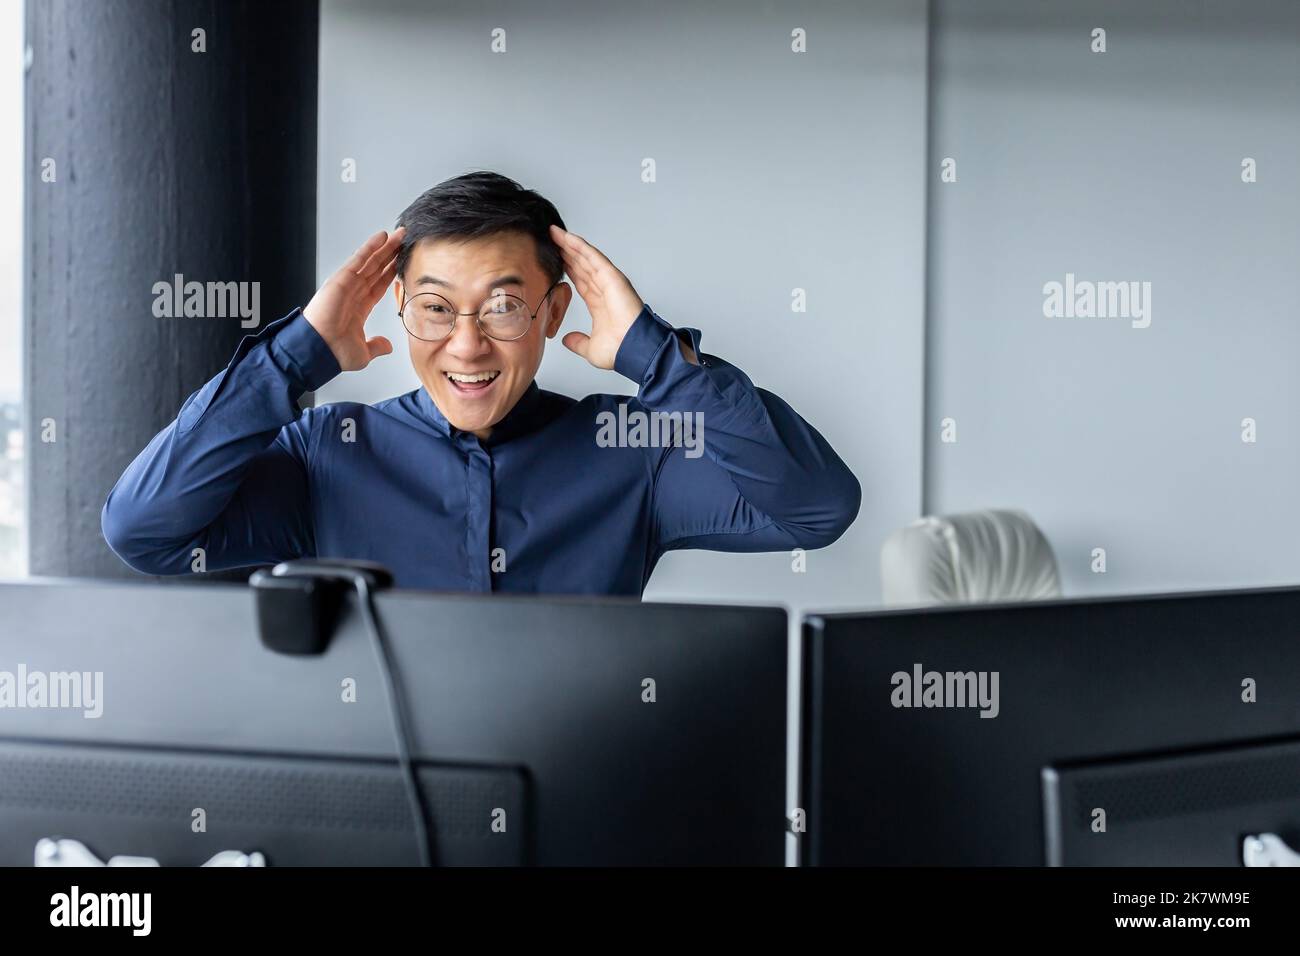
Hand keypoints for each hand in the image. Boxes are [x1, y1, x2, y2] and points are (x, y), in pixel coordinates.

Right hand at [303, 227, 404, 371]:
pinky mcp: (342, 279)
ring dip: (385, 247)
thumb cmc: (335, 354)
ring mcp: (348, 284)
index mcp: (359, 308)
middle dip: (391, 255)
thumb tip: (387, 346)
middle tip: (404, 241)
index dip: (391, 273)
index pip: (379, 285)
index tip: (401, 263)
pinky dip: (371, 246)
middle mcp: (354, 293)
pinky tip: (383, 236)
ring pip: (371, 261)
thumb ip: (377, 346)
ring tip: (399, 234)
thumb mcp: (364, 352)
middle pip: (377, 269)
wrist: (322, 351)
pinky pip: (359, 259)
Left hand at [550, 225, 644, 369]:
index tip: (555, 259)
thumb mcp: (590, 348)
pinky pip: (594, 257)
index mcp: (599, 304)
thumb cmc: (619, 350)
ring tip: (555, 232)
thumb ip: (578, 342)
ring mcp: (608, 281)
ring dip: (570, 244)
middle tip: (551, 239)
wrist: (632, 350)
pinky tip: (567, 237)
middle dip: (566, 251)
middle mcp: (604, 289)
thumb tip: (567, 340)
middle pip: (581, 265)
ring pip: (586, 257)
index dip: (568, 268)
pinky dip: (580, 246)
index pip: (580, 280)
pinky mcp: (612, 277)